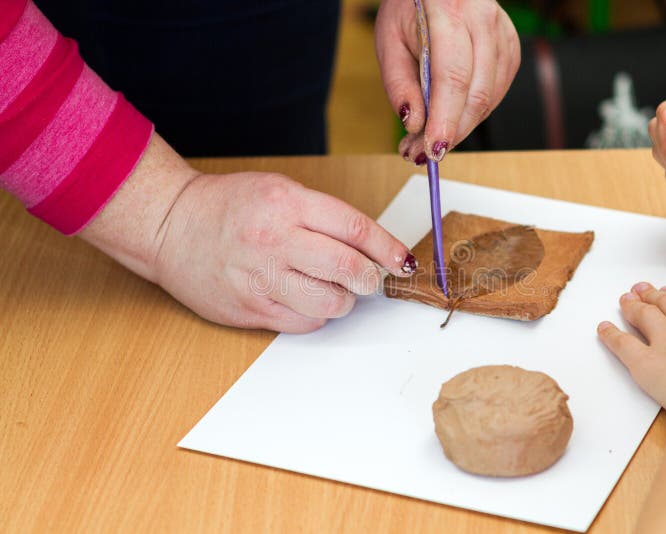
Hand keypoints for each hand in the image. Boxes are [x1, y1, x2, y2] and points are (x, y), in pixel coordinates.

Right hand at [149, 172, 415, 332]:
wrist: (170, 226)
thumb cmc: (229, 206)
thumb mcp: (280, 190)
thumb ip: (324, 216)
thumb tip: (372, 248)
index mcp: (288, 203)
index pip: (357, 230)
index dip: (389, 249)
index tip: (402, 261)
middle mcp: (276, 240)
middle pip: (350, 269)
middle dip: (371, 279)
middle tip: (368, 278)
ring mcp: (261, 278)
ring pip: (331, 303)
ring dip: (345, 300)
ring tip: (335, 289)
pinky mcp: (250, 309)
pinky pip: (304, 322)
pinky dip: (316, 314)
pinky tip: (306, 299)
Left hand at [375, 0, 519, 163]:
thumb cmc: (410, 7)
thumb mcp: (388, 39)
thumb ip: (399, 84)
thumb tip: (414, 124)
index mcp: (450, 12)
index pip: (453, 76)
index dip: (445, 119)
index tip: (432, 149)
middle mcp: (483, 20)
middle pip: (476, 94)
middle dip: (451, 132)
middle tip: (422, 153)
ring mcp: (503, 35)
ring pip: (489, 99)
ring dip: (461, 127)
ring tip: (430, 138)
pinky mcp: (511, 48)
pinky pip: (496, 93)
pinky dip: (474, 113)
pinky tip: (452, 115)